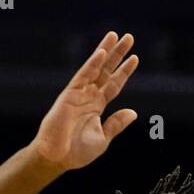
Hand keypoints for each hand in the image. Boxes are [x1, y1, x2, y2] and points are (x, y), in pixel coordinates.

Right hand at [29, 31, 138, 171]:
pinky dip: (93, 64)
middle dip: (118, 54)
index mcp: (97, 106)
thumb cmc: (77, 151)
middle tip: (129, 37)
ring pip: (96, 68)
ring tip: (115, 35)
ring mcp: (79, 93)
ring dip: (106, 51)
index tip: (135, 58)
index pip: (114, 84)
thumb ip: (116, 124)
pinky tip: (102, 52)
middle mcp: (89, 96)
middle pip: (107, 70)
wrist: (58, 157)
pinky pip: (83, 75)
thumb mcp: (104, 138)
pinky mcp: (70, 94)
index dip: (124, 71)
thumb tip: (133, 112)